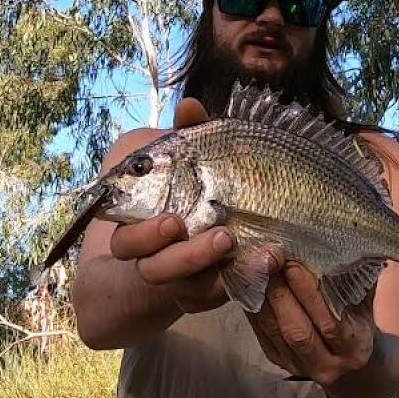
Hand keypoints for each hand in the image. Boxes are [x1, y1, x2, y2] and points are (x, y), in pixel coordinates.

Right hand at [110, 97, 226, 313]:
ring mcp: (186, 278)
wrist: (221, 227)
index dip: (144, 235)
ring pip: (188, 287)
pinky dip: (247, 274)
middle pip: (152, 268)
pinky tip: (271, 256)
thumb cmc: (197, 185)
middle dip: (178, 254)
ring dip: (210, 264)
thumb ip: (190, 134)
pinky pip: (224, 292)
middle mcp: (157, 258)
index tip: (173, 221)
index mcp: (141, 226)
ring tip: (234, 240)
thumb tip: (190, 106)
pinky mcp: (215, 290)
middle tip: (212, 233)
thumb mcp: (195, 158)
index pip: (127, 239)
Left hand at [246, 252, 376, 386]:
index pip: (330, 323)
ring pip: (275, 332)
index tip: (293, 265)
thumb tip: (351, 243)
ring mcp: (299, 366)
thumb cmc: (358, 317)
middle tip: (268, 261)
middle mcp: (327, 365)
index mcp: (354, 348)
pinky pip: (261, 335)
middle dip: (280, 294)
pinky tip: (250, 286)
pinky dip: (254, 308)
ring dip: (262, 299)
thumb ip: (357, 279)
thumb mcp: (365, 302)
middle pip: (297, 331)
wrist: (349, 357)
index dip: (309, 294)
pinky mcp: (279, 361)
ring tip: (255, 268)